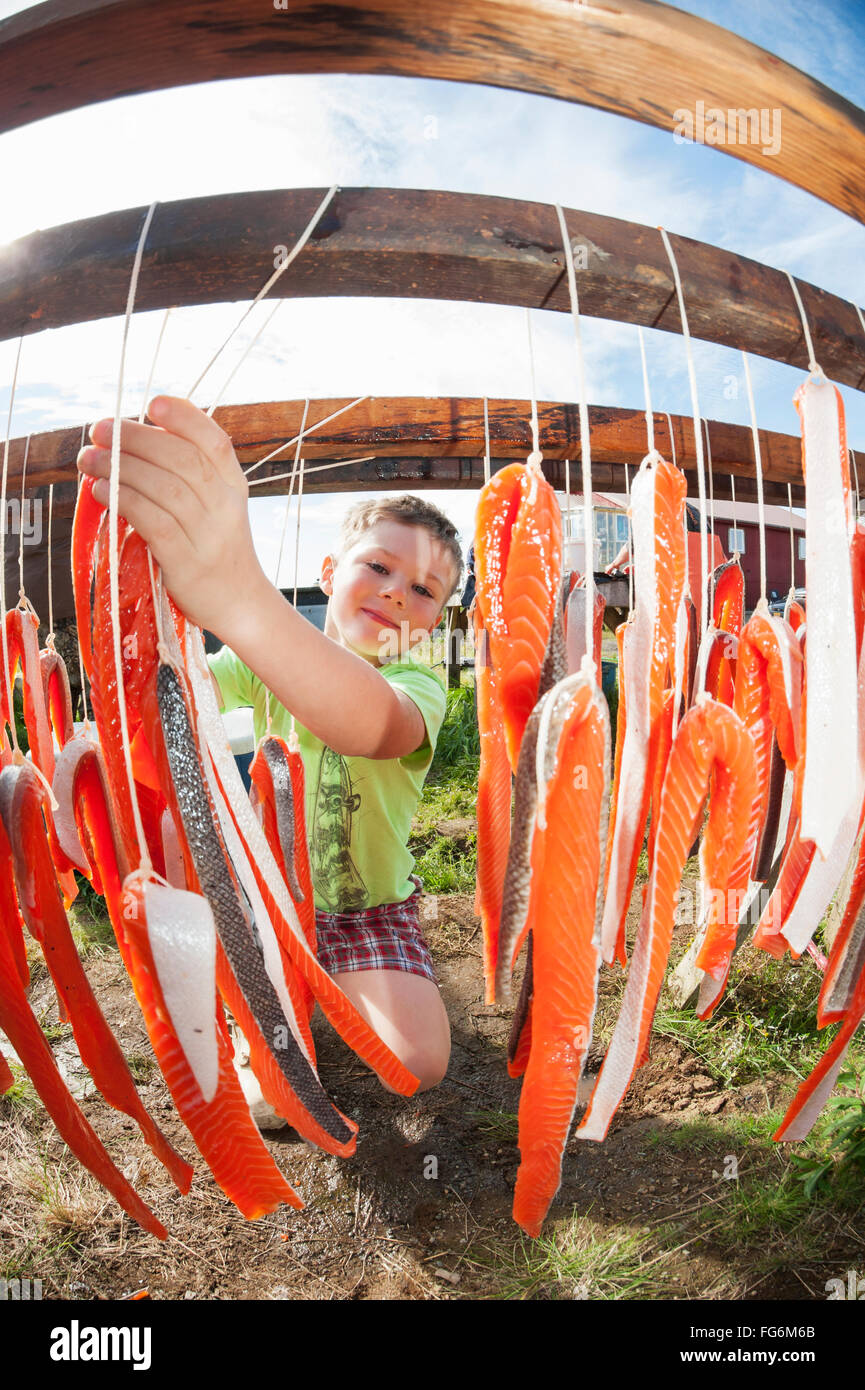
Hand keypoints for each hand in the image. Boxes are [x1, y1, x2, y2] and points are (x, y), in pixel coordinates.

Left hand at [77, 396, 267, 638]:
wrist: (240, 603)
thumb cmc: (216, 549)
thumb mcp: (217, 507)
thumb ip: (188, 476)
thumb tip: (131, 441)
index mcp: (234, 487)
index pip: (215, 442)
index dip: (185, 418)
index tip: (152, 404)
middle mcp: (226, 507)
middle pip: (182, 460)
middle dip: (136, 439)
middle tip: (99, 431)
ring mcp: (209, 536)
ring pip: (165, 488)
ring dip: (121, 468)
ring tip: (89, 460)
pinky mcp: (188, 563)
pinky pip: (154, 523)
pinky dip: (125, 502)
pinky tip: (102, 492)